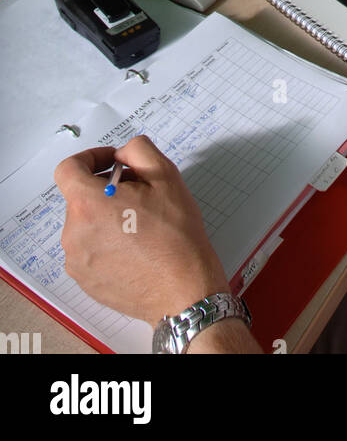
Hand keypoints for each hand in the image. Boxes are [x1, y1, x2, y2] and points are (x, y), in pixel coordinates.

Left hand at [55, 135, 230, 328]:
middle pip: (80, 197)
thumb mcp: (166, 176)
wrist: (183, 289)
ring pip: (85, 224)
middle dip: (105, 189)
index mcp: (88, 204)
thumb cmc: (176, 236)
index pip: (68, 169)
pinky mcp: (85, 281)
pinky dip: (106, 242)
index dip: (90, 159)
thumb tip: (122, 155)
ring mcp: (77, 261)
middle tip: (138, 196)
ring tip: (139, 225)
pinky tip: (134, 248)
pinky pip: (89, 250)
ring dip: (106, 217)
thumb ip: (138, 150)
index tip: (111, 163)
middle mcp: (74, 233)